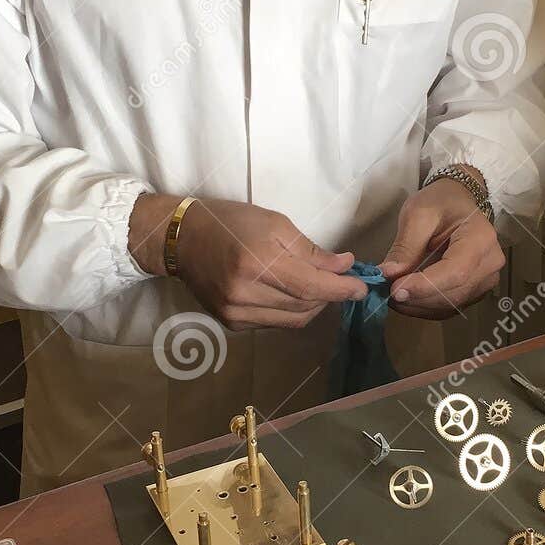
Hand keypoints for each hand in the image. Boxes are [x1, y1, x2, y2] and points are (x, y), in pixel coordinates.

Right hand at [129, 194, 365, 330]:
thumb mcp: (274, 223)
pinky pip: (275, 323)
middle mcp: (245, 294)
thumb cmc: (230, 221)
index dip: (341, 289)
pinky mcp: (232, 323)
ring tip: (319, 287)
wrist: (182, 239)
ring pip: (293, 320)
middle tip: (342, 281)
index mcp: (256, 262)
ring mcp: (236, 313)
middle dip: (329, 295)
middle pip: (305, 305)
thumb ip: (310, 250)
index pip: (311, 286)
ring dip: (314, 305)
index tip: (362, 288)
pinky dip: (291, 311)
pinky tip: (292, 294)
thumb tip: (344, 267)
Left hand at [378, 179, 504, 319]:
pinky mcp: (475, 291)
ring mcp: (486, 280)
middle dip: (416, 296)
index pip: (456, 272)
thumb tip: (388, 275)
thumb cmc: (441, 203)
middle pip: (453, 293)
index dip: (425, 286)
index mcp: (481, 239)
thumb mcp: (418, 214)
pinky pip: (449, 307)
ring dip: (418, 304)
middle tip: (385, 291)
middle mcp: (490, 264)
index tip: (395, 289)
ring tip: (392, 293)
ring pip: (450, 305)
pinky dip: (425, 307)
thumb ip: (405, 246)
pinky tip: (407, 297)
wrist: (457, 203)